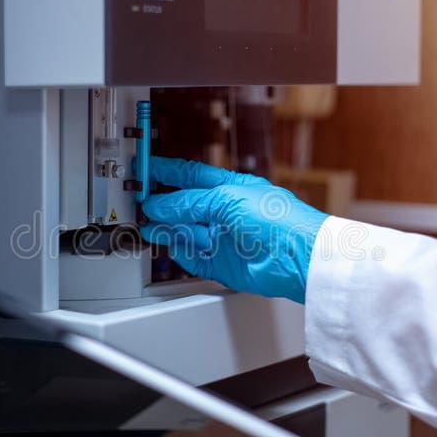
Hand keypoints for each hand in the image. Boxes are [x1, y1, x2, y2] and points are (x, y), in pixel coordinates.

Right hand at [140, 157, 328, 302]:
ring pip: (187, 233)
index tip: (145, 171)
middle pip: (186, 207)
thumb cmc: (277, 220)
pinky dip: (182, 254)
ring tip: (149, 227)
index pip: (192, 176)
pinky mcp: (225, 265)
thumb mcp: (226, 199)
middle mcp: (227, 213)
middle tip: (140, 203)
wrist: (297, 257)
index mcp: (231, 188)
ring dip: (168, 230)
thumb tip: (160, 204)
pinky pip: (195, 259)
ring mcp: (225, 239)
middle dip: (162, 204)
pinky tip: (172, 247)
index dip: (167, 172)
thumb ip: (189, 202)